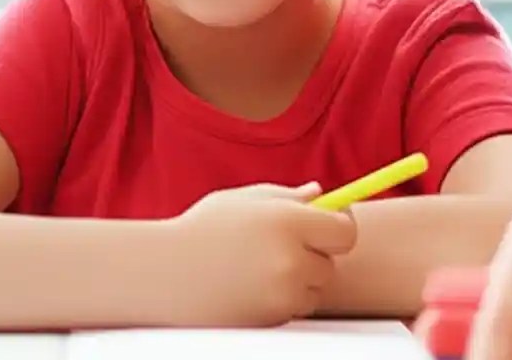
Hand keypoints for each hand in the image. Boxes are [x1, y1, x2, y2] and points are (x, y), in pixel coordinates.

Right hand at [162, 182, 356, 325]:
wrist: (165, 274)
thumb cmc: (202, 230)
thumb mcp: (243, 200)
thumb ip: (287, 196)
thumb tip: (320, 194)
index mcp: (287, 221)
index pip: (346, 231)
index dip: (339, 226)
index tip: (330, 224)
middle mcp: (291, 259)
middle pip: (332, 262)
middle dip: (314, 253)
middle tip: (281, 245)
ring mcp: (283, 293)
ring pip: (315, 287)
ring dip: (300, 279)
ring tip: (260, 266)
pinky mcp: (273, 318)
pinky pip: (295, 306)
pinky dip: (283, 298)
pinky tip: (252, 285)